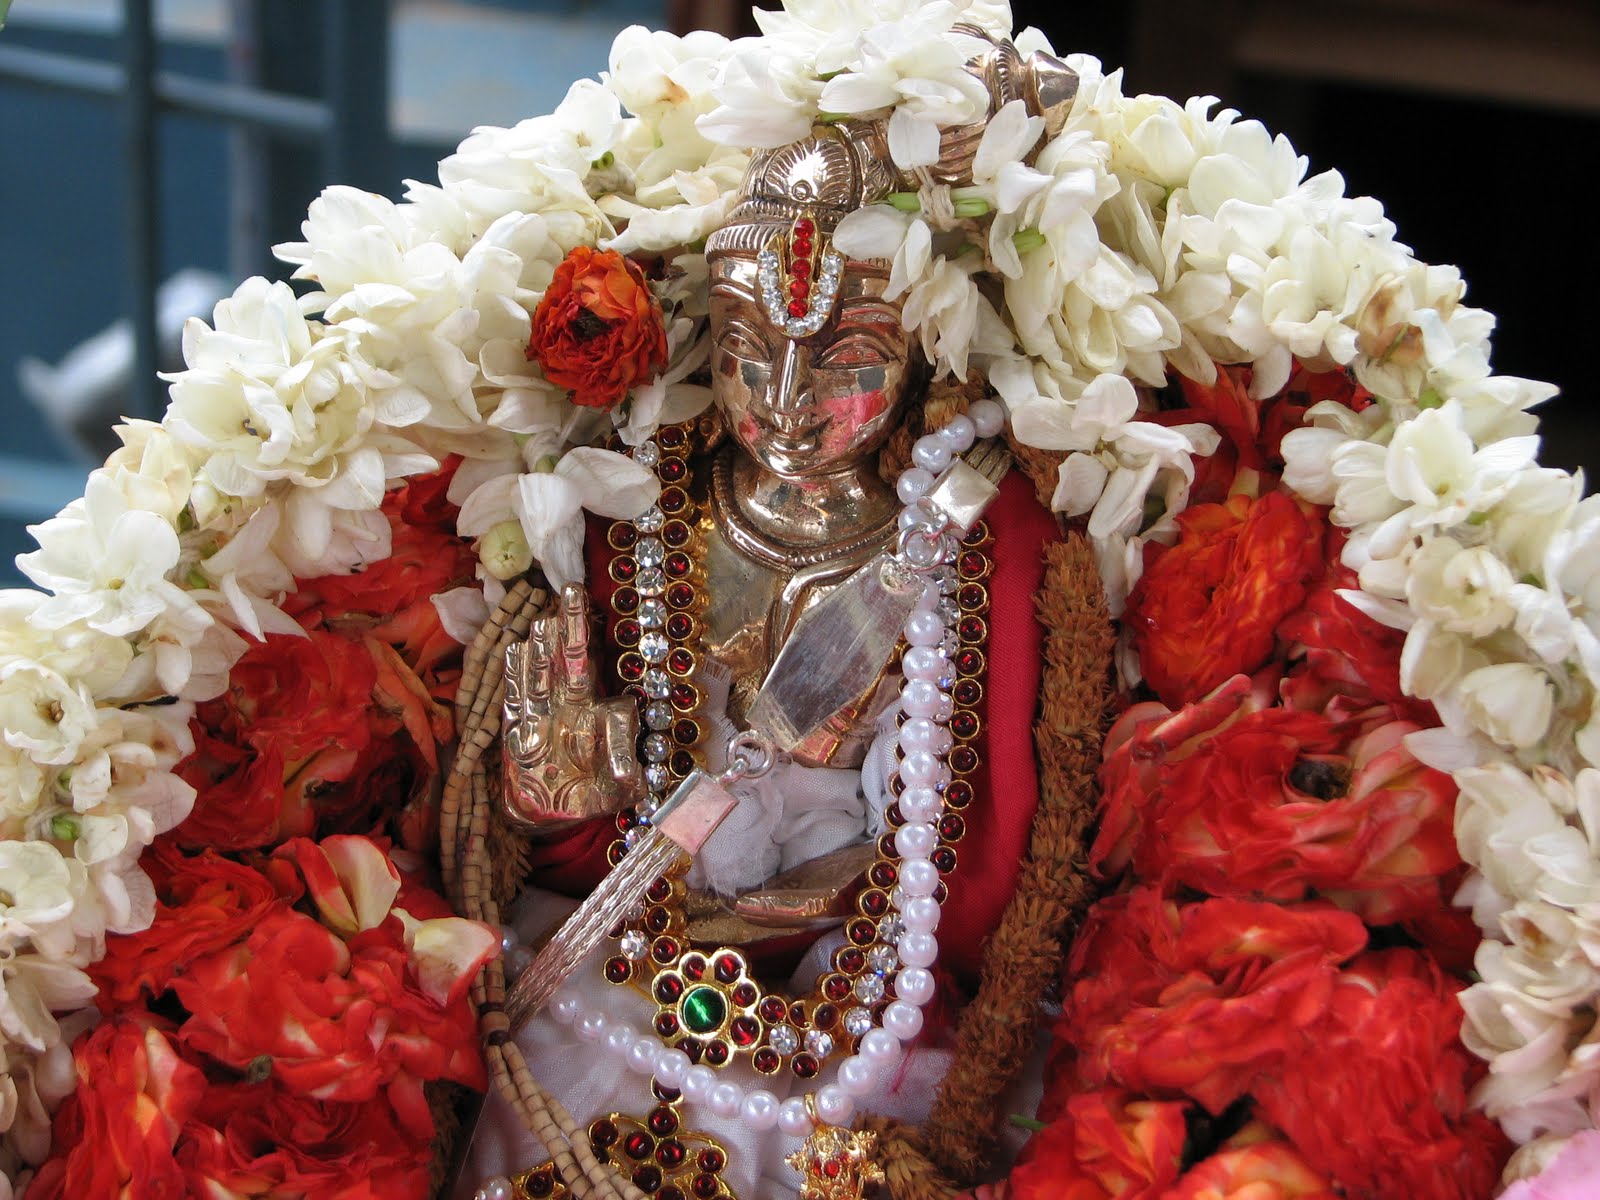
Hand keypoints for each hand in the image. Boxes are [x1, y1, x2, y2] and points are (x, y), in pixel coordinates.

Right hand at [501, 583, 644, 835]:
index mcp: (588, 710)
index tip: (583, 597)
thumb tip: (628, 755)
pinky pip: (514, 701)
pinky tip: (512, 652)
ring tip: (542, 620)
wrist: (555, 820)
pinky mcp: (516, 736)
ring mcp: (538, 718)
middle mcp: (563, 706)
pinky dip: (514, 679)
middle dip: (564, 625)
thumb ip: (622, 762)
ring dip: (540, 649)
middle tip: (567, 589)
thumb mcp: (617, 785)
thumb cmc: (591, 796)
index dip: (582, 629)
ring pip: (538, 674)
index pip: (585, 660)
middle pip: (562, 658)